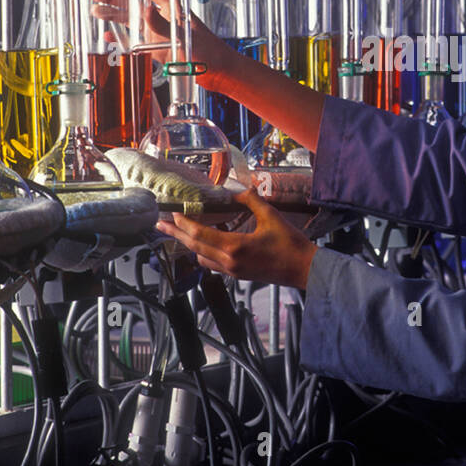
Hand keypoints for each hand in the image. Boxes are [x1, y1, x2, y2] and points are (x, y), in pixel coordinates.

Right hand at [89, 0, 238, 90]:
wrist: (219, 73)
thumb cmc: (210, 53)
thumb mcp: (184, 37)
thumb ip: (163, 25)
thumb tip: (145, 11)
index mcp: (174, 10)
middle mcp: (165, 20)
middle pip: (135, 4)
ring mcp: (160, 35)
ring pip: (132, 22)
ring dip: (114, 16)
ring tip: (95, 11)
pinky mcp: (159, 50)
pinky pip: (136, 42)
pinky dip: (121, 39)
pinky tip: (109, 36)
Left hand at [155, 189, 317, 289]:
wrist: (304, 269)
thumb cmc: (290, 244)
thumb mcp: (271, 216)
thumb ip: (251, 201)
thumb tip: (237, 190)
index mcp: (234, 247)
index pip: (200, 234)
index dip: (184, 224)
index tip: (172, 214)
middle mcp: (229, 261)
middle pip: (194, 247)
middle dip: (176, 235)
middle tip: (161, 224)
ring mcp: (232, 271)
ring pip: (201, 257)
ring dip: (190, 244)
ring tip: (181, 231)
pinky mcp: (238, 275)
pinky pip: (212, 263)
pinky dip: (204, 251)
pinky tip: (206, 242)